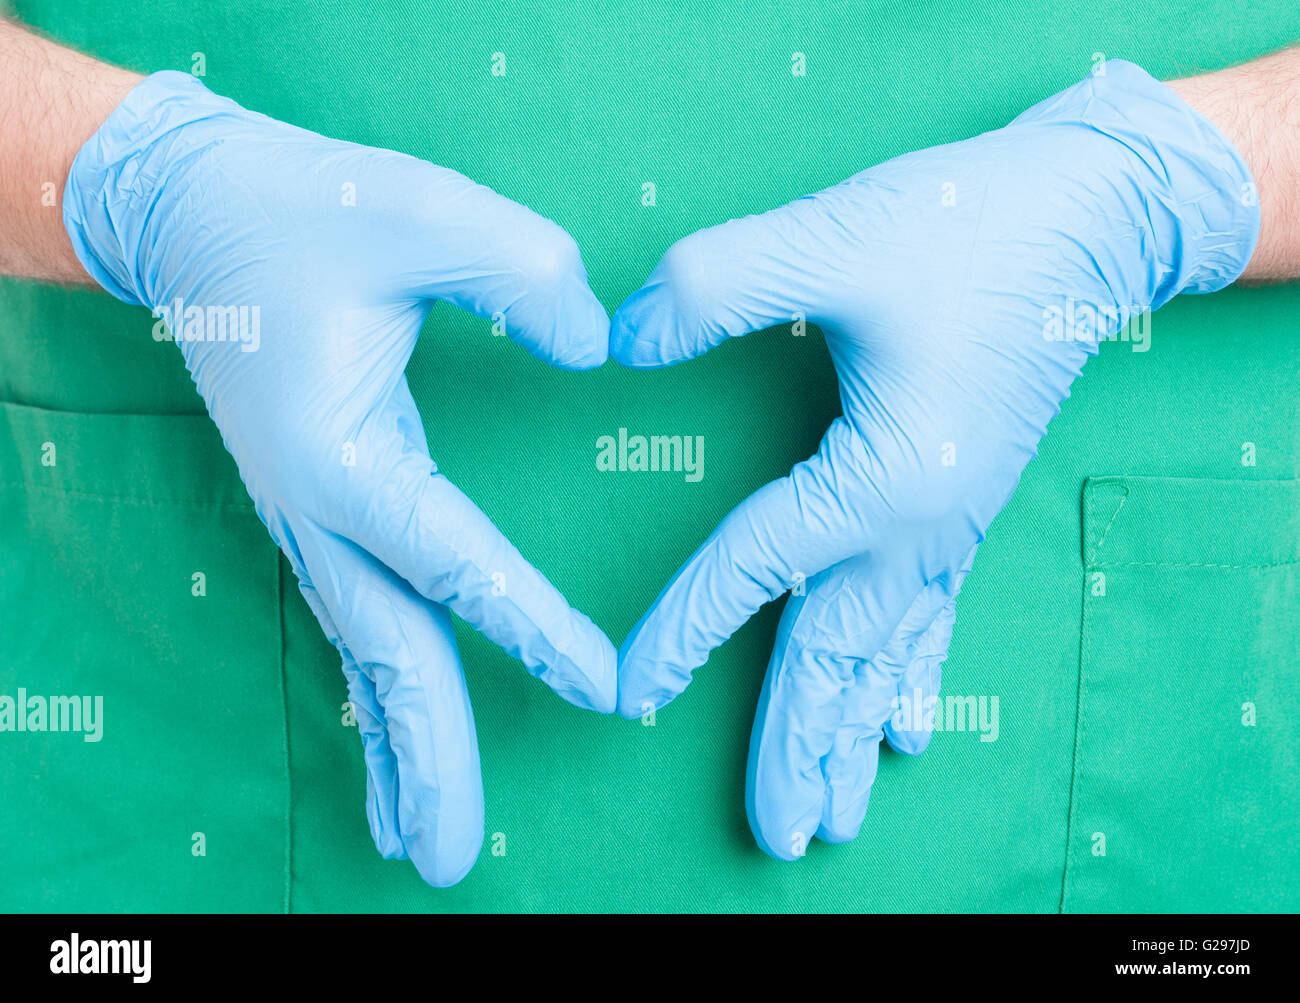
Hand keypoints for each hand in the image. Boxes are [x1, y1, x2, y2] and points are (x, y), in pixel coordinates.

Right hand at [64, 71, 615, 885]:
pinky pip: (353, 619)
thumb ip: (523, 274)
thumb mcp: (423, 211)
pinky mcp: (318, 508)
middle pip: (382, 651)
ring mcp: (307, 516)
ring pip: (359, 652)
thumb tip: (599, 347)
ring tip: (416, 841)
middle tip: (446, 860)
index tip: (602, 687)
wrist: (198, 213)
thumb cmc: (308, 208)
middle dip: (422, 755)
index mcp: (340, 450)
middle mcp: (315, 505)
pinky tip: (389, 745)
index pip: (452, 558)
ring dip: (392, 748)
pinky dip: (374, 694)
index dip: (529, 625)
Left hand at [611, 61, 1257, 860]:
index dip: (683, 629)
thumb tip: (624, 337)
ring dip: (853, 737)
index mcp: (881, 477)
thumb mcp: (828, 239)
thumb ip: (712, 285)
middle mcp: (920, 524)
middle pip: (837, 656)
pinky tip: (906, 727)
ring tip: (837, 819)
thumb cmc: (967, 227)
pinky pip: (931, 618)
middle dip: (799, 747)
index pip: (754, 569)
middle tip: (777, 836)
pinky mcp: (963, 507)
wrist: (1089, 218)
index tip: (628, 693)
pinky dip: (909, 677)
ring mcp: (950, 525)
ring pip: (888, 656)